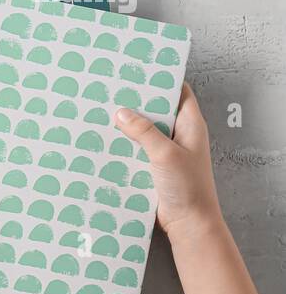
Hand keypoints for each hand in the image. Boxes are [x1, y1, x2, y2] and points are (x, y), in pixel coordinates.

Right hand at [114, 83, 222, 240]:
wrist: (189, 223)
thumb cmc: (187, 187)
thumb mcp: (165, 154)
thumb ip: (144, 131)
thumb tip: (121, 112)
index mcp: (191, 125)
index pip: (179, 93)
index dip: (162, 80)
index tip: (139, 70)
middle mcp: (180, 135)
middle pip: (158, 110)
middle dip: (138, 101)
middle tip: (113, 90)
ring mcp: (167, 151)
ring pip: (145, 130)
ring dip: (127, 124)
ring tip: (103, 112)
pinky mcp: (154, 167)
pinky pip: (137, 149)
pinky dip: (124, 144)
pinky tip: (105, 140)